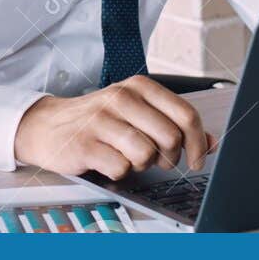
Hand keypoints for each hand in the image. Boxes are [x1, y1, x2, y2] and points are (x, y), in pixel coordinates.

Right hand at [13, 75, 216, 178]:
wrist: (47, 126)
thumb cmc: (97, 120)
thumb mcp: (137, 113)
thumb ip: (174, 124)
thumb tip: (212, 143)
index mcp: (139, 87)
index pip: (185, 114)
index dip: (198, 143)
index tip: (197, 160)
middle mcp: (121, 98)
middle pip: (170, 138)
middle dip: (169, 158)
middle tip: (157, 160)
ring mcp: (101, 120)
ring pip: (147, 154)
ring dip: (142, 165)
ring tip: (128, 157)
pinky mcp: (85, 143)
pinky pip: (121, 168)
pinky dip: (119, 172)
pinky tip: (108, 162)